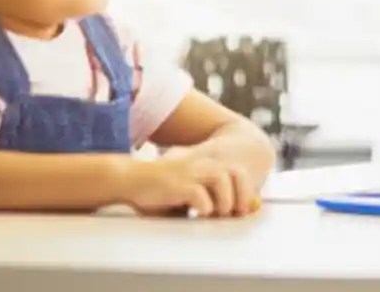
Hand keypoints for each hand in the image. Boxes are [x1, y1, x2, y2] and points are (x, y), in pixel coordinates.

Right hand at [122, 148, 260, 217]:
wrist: (132, 180)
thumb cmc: (162, 192)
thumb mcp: (194, 195)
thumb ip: (217, 200)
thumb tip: (247, 210)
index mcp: (209, 165)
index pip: (240, 173)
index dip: (246, 192)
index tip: (240, 211)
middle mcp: (203, 165)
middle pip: (237, 173)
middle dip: (240, 196)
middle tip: (231, 214)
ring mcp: (191, 172)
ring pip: (222, 180)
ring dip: (224, 201)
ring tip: (214, 214)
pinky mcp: (179, 184)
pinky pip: (200, 196)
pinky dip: (203, 207)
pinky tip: (195, 213)